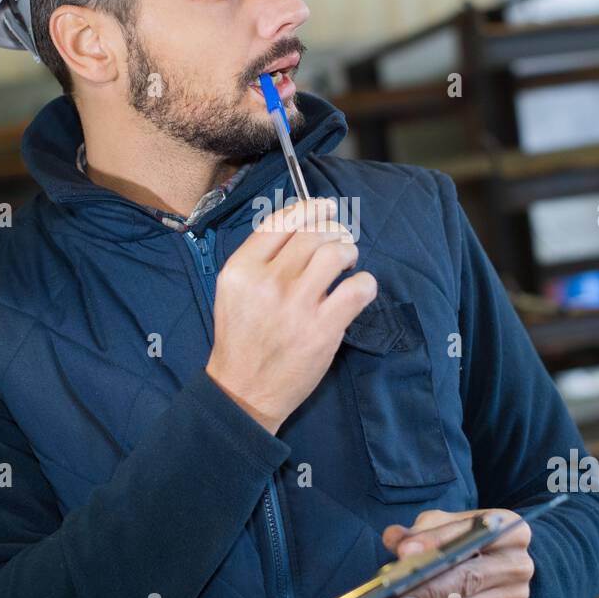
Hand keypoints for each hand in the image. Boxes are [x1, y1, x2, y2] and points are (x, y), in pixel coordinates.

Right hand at [205, 197, 376, 434]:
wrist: (244, 391)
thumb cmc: (242, 338)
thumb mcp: (234, 291)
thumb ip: (260, 258)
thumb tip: (302, 224)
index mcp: (241, 270)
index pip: (281, 221)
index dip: (309, 208)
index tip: (324, 206)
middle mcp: (267, 282)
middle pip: (313, 233)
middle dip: (333, 231)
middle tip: (339, 241)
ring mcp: (297, 305)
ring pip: (337, 253)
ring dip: (349, 252)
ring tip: (347, 264)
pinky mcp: (323, 328)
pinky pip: (358, 288)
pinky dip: (365, 283)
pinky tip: (359, 289)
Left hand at [373, 508, 533, 597]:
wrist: (501, 565)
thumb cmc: (468, 540)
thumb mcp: (446, 525)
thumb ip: (419, 531)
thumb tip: (394, 539)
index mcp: (508, 527)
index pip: (468, 533)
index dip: (434, 542)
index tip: (404, 552)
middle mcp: (517, 562)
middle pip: (467, 578)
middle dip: (426, 591)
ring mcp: (515, 594)